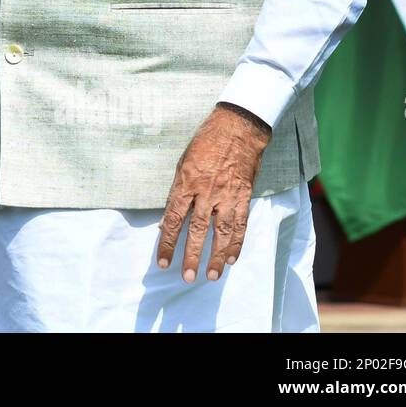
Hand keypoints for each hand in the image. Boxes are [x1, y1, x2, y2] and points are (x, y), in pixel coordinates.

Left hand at [156, 102, 271, 282]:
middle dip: (190, 255)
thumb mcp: (183, 163)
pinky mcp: (244, 196)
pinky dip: (236, 243)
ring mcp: (227, 195)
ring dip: (215, 256)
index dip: (166, 242)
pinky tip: (231, 259)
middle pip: (196, 230)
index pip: (173, 219)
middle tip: (186, 276)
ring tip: (210, 275)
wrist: (236, 129)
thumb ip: (178, 191)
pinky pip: (241, 224)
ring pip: (220, 232)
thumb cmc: (205, 144)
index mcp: (185, 182)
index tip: (162, 261)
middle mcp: (205, 192)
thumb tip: (168, 218)